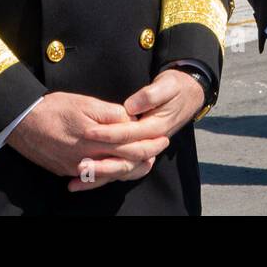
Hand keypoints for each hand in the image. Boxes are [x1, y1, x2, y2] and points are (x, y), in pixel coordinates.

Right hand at [7, 91, 169, 189]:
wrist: (21, 122)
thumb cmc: (53, 107)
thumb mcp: (85, 102)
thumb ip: (111, 113)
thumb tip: (131, 120)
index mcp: (95, 138)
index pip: (131, 144)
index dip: (149, 141)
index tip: (163, 135)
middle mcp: (88, 158)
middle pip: (125, 161)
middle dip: (147, 154)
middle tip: (162, 146)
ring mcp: (77, 168)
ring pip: (112, 174)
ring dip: (132, 168)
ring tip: (147, 162)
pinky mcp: (68, 171)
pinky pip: (94, 177)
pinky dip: (110, 174)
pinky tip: (119, 170)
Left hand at [74, 69, 204, 191]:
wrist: (188, 95)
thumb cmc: (175, 88)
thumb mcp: (167, 86)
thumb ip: (150, 96)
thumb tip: (131, 107)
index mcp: (156, 127)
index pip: (129, 134)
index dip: (109, 133)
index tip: (89, 132)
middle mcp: (151, 143)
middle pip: (125, 159)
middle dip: (102, 163)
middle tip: (80, 164)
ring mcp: (146, 150)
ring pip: (122, 170)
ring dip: (100, 176)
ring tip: (78, 179)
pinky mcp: (139, 152)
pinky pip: (122, 169)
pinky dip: (104, 176)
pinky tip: (84, 180)